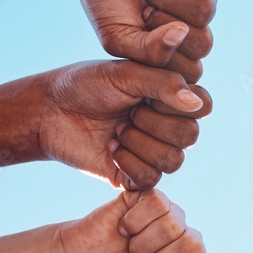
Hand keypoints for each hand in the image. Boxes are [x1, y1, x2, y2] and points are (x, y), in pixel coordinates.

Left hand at [37, 60, 210, 190]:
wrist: (49, 111)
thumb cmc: (87, 84)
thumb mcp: (126, 75)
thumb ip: (164, 83)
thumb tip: (197, 103)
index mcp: (173, 96)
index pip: (202, 106)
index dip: (176, 103)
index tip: (144, 92)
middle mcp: (169, 124)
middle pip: (189, 136)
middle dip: (153, 124)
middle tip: (126, 113)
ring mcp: (154, 150)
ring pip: (174, 160)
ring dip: (140, 144)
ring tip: (116, 131)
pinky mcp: (136, 175)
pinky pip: (152, 178)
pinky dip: (130, 163)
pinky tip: (111, 149)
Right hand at [68, 0, 218, 83]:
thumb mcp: (118, 38)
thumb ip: (149, 52)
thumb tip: (182, 33)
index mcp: (178, 48)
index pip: (192, 71)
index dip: (162, 57)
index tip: (137, 36)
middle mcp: (194, 24)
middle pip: (204, 44)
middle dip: (165, 28)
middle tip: (144, 12)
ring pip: (205, 12)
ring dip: (169, 2)